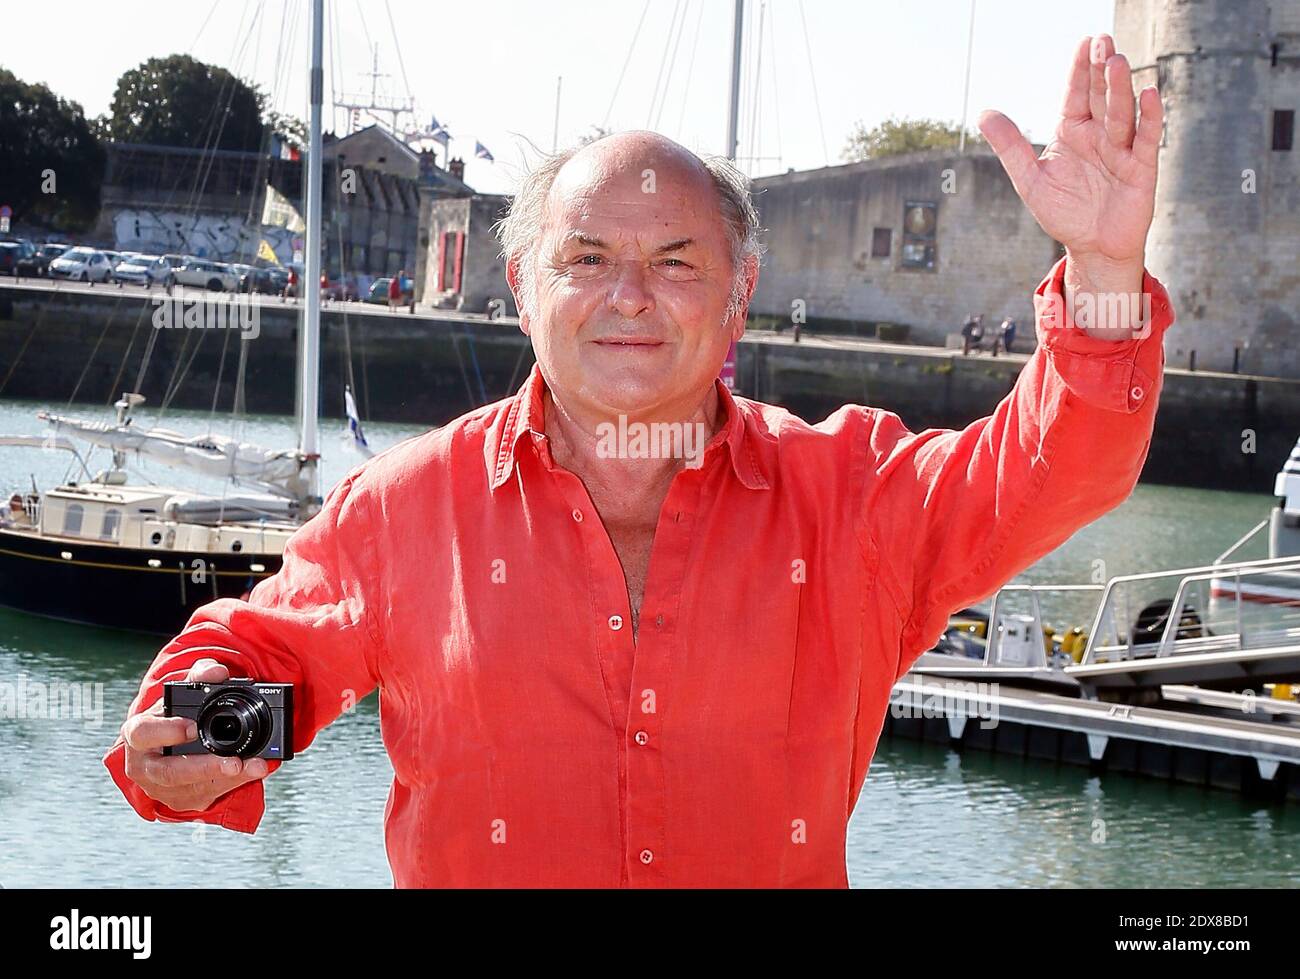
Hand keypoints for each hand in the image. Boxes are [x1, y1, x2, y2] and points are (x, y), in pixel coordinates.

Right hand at [121, 658, 272, 813]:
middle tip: (234, 763)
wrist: (168, 743)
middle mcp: (144, 766)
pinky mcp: (183, 800)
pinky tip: (254, 772)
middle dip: (205, 768)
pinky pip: (209, 795)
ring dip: (229, 779)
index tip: (192, 727)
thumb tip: (217, 670)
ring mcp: (161, 788)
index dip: (166, 731)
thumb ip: (199, 676)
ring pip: (194, 788)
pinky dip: (235, 784)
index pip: (143, 734)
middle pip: (170, 772)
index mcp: (137, 735)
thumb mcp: (181, 693)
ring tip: (257, 767)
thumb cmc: (172, 716)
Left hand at [979, 34, 1162, 331]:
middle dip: (1101, 69)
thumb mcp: (1031, 180)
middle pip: (1100, 96)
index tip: (1084, 42)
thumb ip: (1011, 147)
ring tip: (1117, 62)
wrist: (1092, 248)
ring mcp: (1122, 149)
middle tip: (1103, 39)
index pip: (1076, 95)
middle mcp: (1099, 135)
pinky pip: (1147, 138)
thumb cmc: (1064, 213)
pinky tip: (1149, 94)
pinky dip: (1149, 117)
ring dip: (1120, 88)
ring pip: (1121, 113)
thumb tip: (984, 114)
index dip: (1079, 70)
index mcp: (1073, 133)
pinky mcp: (1141, 167)